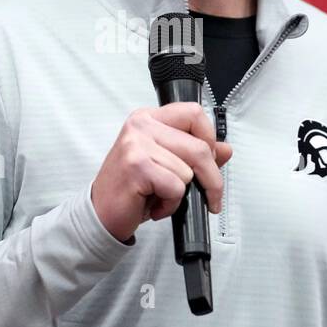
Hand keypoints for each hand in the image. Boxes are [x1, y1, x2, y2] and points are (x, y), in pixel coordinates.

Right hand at [90, 103, 232, 241]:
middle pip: (199, 146)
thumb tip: (226, 149)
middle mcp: (141, 126)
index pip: (194, 113)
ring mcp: (137, 144)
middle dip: (211, 178)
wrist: (101, 213)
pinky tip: (154, 205)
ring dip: (182, 194)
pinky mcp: (137, 167)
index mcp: (149, 118)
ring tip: (161, 197)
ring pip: (188, 170)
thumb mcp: (166, 165)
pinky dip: (171, 204)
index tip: (211, 160)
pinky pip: (176, 187)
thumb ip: (195, 154)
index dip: (209, 139)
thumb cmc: (131, 188)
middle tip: (209, 196)